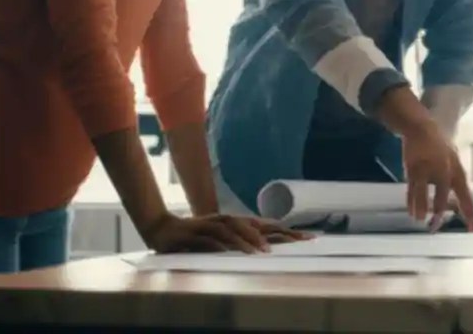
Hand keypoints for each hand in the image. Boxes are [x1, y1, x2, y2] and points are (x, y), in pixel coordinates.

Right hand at [143, 213, 310, 253]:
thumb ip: (241, 244)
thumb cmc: (194, 239)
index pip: (267, 227)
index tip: (310, 238)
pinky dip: (224, 243)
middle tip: (301, 241)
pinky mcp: (197, 232)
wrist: (162, 230)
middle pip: (258, 224)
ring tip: (264, 251)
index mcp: (237, 224)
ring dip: (250, 240)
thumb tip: (265, 251)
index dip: (288, 231)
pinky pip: (212, 237)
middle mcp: (228, 221)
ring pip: (236, 229)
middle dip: (280, 232)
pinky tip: (231, 250)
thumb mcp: (222, 243)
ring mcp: (212, 225)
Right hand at [401, 120, 472, 231]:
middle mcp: (443, 169)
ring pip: (423, 191)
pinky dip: (411, 201)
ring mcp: (426, 168)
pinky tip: (412, 211)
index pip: (465, 195)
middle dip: (439, 210)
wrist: (421, 128)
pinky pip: (411, 188)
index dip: (469, 213)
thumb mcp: (453, 161)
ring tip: (420, 220)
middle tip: (436, 224)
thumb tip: (454, 204)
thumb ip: (454, 181)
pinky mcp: (412, 168)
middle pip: (442, 192)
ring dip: (422, 207)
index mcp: (457, 169)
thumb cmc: (440, 148)